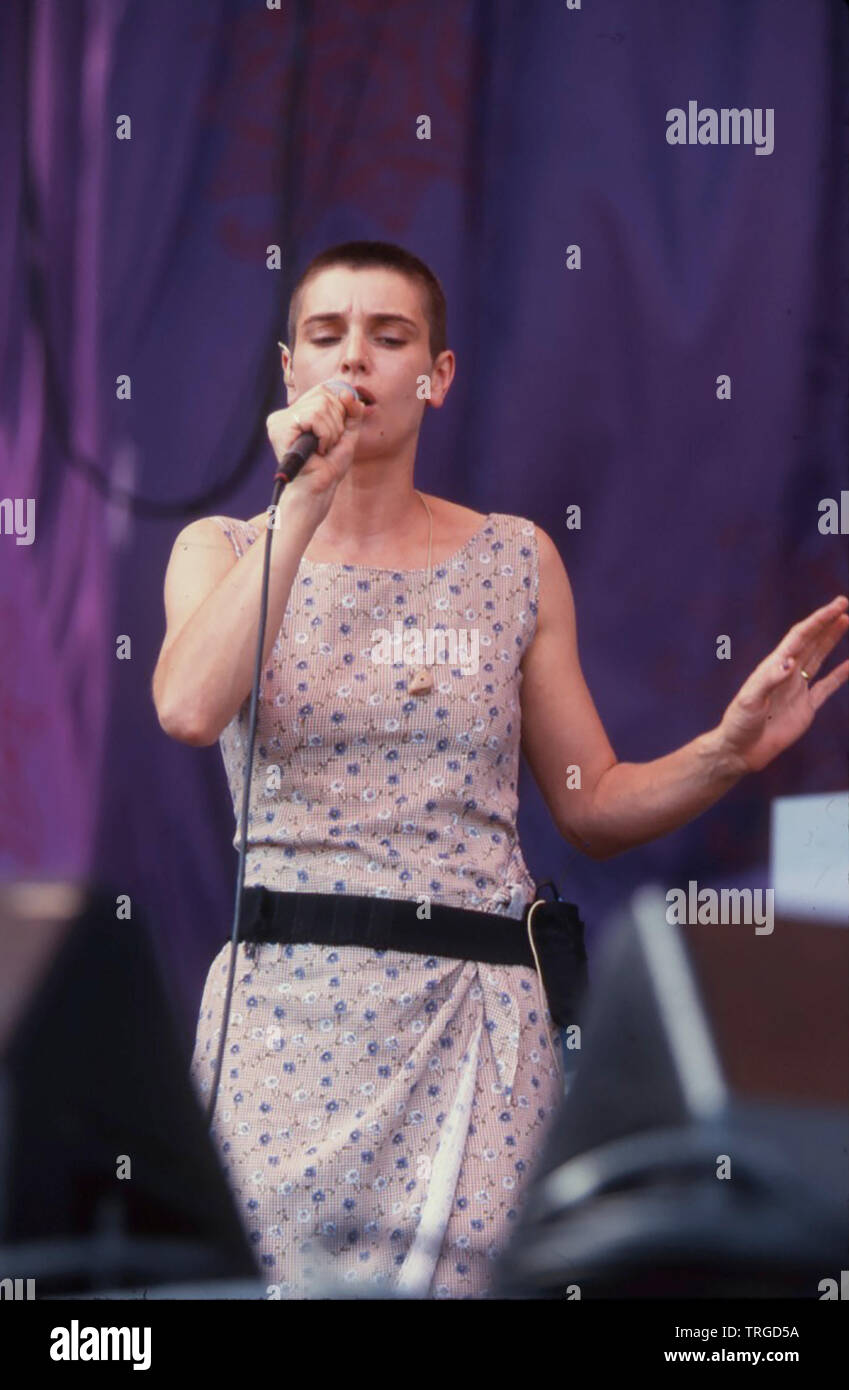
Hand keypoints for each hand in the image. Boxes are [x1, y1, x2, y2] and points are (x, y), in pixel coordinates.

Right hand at [265, 382, 365, 506]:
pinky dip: (324, 435)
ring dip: (331, 432)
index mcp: (298, 412)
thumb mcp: (347, 432)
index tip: (338, 431)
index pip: (324, 389)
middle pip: (324, 396)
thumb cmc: (329, 465)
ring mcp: (280, 420)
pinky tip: (318, 450)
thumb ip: (351, 411)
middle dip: (337, 423)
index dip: (340, 407)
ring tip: (323, 449)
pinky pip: (313, 417)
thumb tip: (348, 392)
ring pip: (320, 406)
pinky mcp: (279, 428)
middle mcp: (286, 413)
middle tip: (328, 444)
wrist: (319, 489)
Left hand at [715, 595, 848, 773]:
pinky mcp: (806, 707)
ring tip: (846, 621)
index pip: (799, 637)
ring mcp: (797, 689)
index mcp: (773, 666)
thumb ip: (768, 681)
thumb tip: (789, 663)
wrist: (741, 750)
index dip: (818, 621)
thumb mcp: (749, 701)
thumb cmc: (739, 723)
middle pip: (811, 641)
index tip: (836, 606)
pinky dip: (840, 675)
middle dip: (826, 623)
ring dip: (831, 639)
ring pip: (819, 657)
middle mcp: (787, 673)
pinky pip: (827, 687)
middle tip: (844, 603)